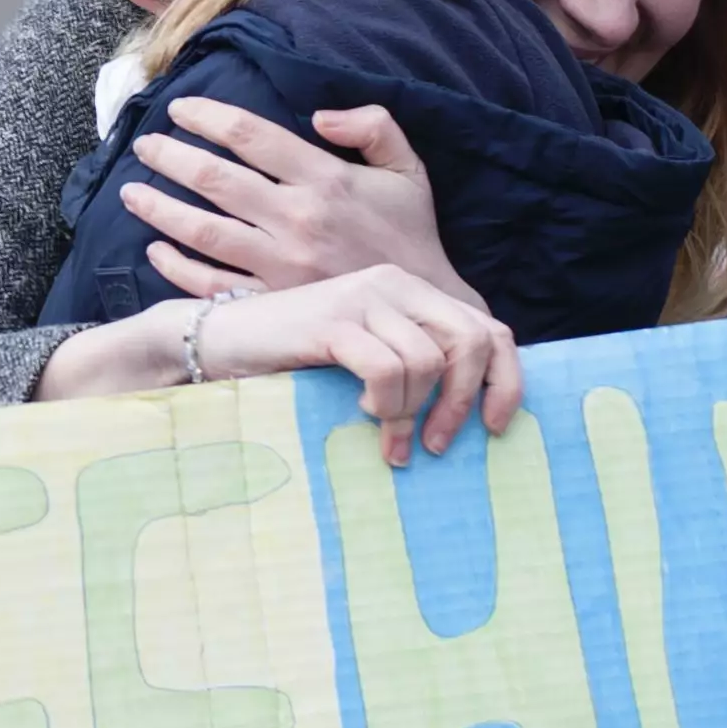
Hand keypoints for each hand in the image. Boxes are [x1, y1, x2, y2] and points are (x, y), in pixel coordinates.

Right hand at [32, 266, 517, 464]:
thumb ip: (412, 363)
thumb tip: (468, 414)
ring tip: (391, 442)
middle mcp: (393, 284)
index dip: (506, 380)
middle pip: (471, 341)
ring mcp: (362, 297)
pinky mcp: (334, 320)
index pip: (488, 327)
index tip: (497, 427)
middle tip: (439, 444)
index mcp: (409, 289)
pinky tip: (364, 416)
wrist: (220, 340)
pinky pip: (387, 370)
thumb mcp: (366, 355)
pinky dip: (386, 406)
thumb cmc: (294, 358)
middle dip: (464, 400)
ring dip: (413, 414)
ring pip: (429, 361)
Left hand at [126, 99, 472, 305]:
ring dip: (160, 209)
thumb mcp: (408, 169)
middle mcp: (296, 219)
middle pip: (216, 179)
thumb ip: (373, 127)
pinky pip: (213, 284)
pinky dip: (178, 268)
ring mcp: (280, 265)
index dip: (209, 117)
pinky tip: (155, 250)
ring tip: (130, 192)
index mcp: (325, 179)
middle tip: (143, 145)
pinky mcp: (273, 302)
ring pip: (204, 231)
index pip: (252, 136)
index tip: (180, 108)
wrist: (422, 310)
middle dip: (171, 157)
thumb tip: (320, 115)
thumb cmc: (411, 234)